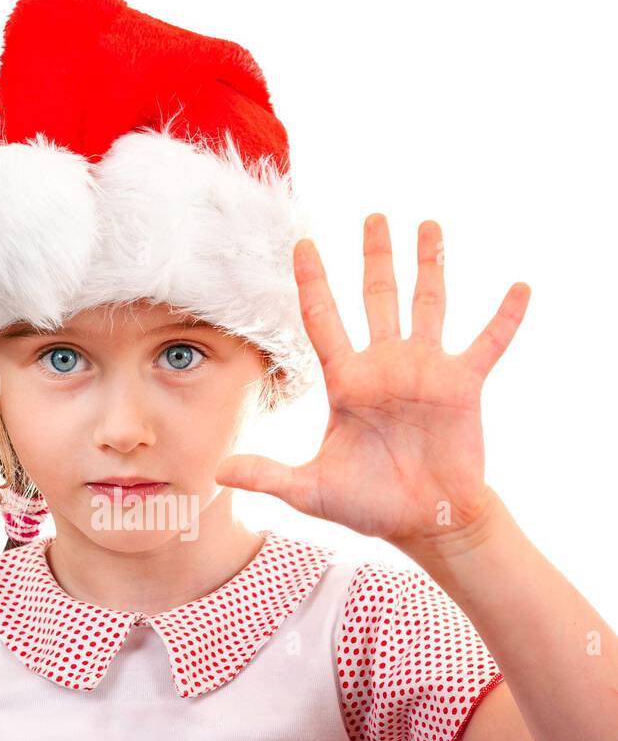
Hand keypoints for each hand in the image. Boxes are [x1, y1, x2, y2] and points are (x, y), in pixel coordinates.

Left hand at [216, 214, 530, 553]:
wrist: (424, 523)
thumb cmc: (369, 505)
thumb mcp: (312, 490)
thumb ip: (269, 476)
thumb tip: (220, 472)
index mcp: (347, 382)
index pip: (322, 320)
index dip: (312, 282)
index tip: (302, 244)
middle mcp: (385, 366)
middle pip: (376, 298)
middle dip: (375, 257)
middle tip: (373, 216)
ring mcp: (426, 371)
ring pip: (427, 304)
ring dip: (431, 264)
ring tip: (428, 224)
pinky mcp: (463, 386)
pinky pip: (488, 343)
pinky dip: (505, 317)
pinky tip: (520, 286)